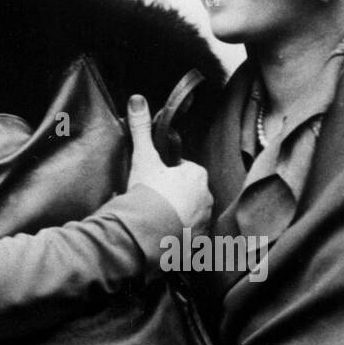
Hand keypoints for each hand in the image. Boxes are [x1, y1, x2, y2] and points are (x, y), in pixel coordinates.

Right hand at [127, 94, 211, 229]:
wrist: (145, 233)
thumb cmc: (148, 193)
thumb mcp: (143, 158)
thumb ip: (141, 128)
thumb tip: (137, 99)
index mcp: (197, 176)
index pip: (186, 171)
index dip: (170, 175)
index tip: (156, 182)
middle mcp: (207, 199)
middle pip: (191, 194)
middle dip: (176, 197)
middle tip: (154, 202)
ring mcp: (203, 223)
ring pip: (192, 217)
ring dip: (179, 219)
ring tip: (157, 222)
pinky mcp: (197, 245)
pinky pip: (190, 240)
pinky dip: (180, 239)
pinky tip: (163, 239)